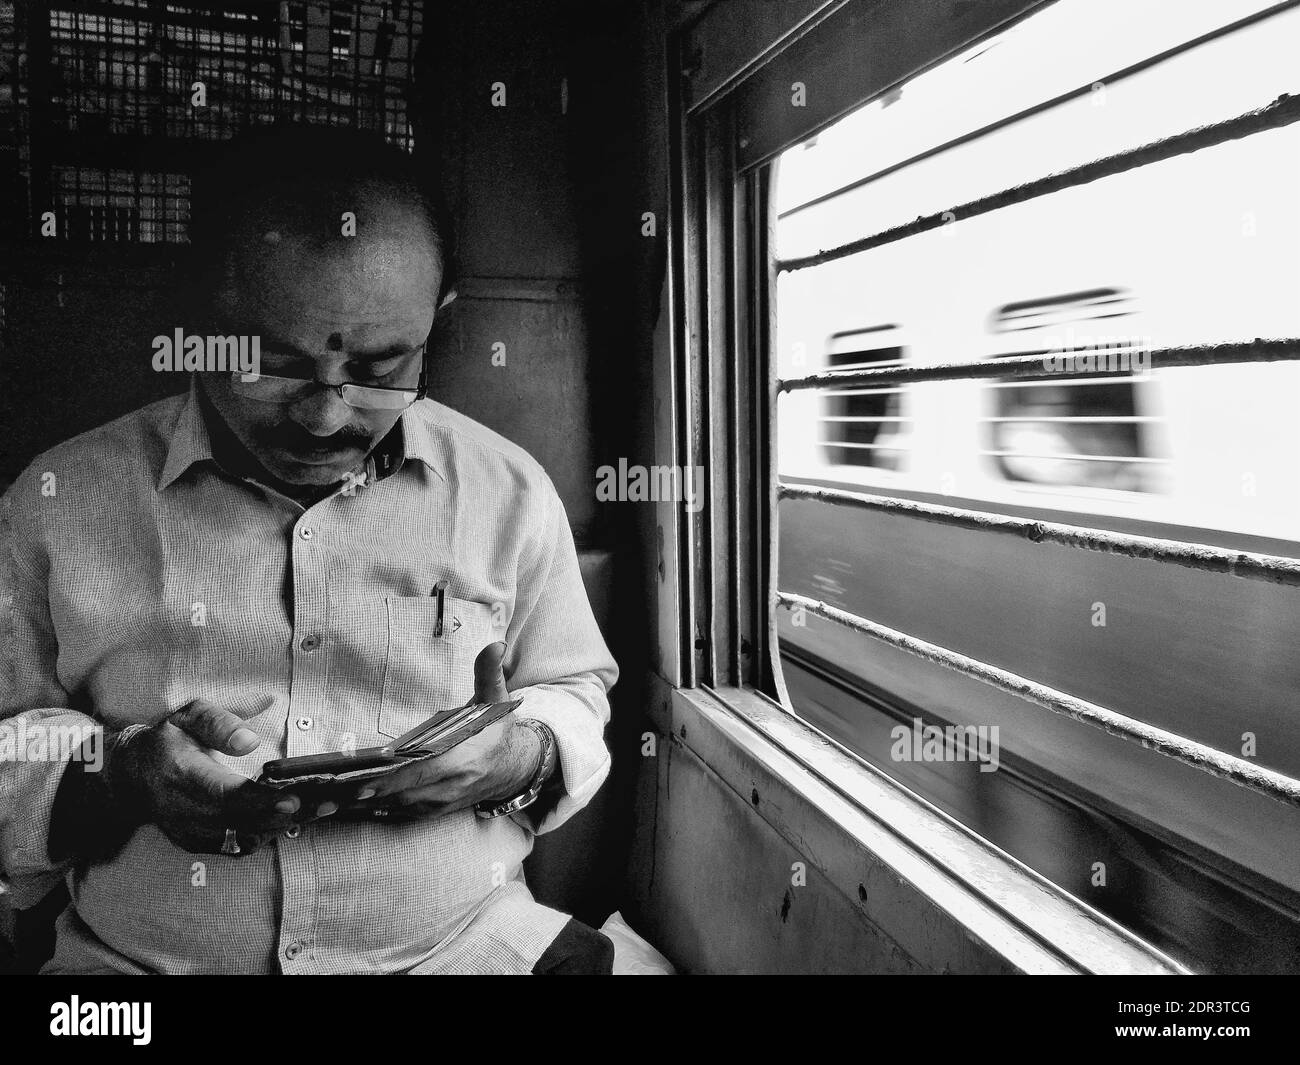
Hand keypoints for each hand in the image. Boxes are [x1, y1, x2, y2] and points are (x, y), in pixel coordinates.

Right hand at [110, 697, 330, 854]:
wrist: (129, 777)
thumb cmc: (167, 739)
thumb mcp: (187, 715)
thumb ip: (218, 723)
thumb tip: (249, 741)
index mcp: (184, 776)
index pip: (226, 796)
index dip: (261, 802)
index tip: (293, 800)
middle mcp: (188, 812)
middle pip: (245, 820)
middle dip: (291, 814)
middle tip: (331, 801)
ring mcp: (194, 833)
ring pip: (248, 836)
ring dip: (289, 825)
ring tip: (329, 806)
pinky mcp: (202, 844)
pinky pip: (243, 844)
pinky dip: (273, 832)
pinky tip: (302, 816)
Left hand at [344, 642, 540, 821]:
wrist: (517, 767)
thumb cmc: (498, 731)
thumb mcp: (497, 699)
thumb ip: (489, 672)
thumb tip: (495, 645)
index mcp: (467, 757)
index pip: (426, 771)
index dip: (395, 778)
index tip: (365, 779)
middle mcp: (455, 784)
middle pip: (406, 794)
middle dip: (370, 793)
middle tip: (332, 793)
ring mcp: (446, 800)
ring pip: (402, 807)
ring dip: (370, 804)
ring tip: (334, 801)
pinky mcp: (439, 809)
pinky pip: (406, 813)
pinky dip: (380, 810)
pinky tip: (355, 805)